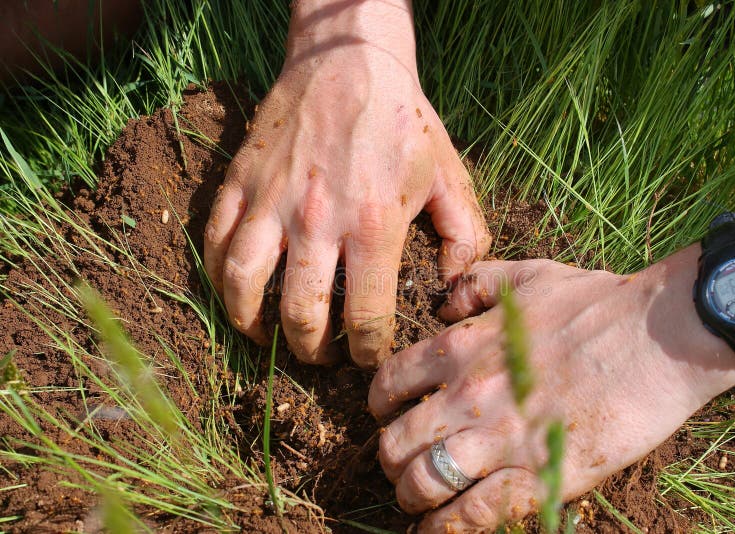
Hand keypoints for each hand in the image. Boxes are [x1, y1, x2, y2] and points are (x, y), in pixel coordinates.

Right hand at [203, 0, 489, 365]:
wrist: (349, 60)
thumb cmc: (403, 122)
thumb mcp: (450, 176)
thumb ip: (466, 238)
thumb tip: (453, 289)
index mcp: (375, 224)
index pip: (366, 317)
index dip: (368, 351)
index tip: (368, 356)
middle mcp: (318, 219)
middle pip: (301, 315)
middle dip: (312, 351)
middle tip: (320, 355)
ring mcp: (272, 200)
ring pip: (243, 285)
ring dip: (253, 326)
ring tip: (269, 336)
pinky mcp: (241, 181)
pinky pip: (214, 242)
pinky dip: (218, 279)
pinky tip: (236, 293)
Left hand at [369, 255, 734, 530]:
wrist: (656, 334)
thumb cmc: (596, 302)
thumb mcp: (526, 275)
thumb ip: (476, 284)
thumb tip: (442, 302)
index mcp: (461, 348)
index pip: (389, 385)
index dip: (378, 406)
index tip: (385, 415)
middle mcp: (467, 396)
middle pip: (396, 443)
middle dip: (390, 460)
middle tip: (402, 465)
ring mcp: (500, 439)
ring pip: (424, 484)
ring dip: (412, 497)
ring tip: (416, 501)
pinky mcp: (538, 476)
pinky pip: (473, 515)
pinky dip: (445, 529)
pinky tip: (436, 531)